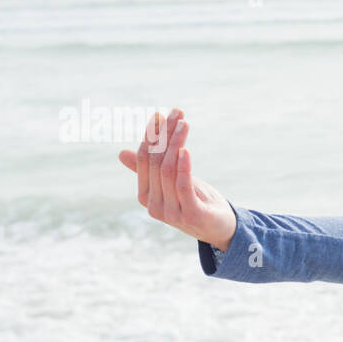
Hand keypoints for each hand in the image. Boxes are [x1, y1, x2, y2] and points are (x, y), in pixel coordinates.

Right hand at [118, 109, 237, 250]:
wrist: (221, 229)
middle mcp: (153, 205)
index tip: (160, 115)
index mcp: (145, 196)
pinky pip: (182, 186)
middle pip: (155, 162)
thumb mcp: (171, 183)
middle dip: (165, 134)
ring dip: (176, 143)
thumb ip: (149, 170)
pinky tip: (185, 149)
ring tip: (184, 124)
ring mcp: (171, 212)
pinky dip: (183, 166)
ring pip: (168, 170)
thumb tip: (121, 153)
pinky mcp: (190, 214)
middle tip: (176, 112)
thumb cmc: (195, 202)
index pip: (143, 160)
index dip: (151, 136)